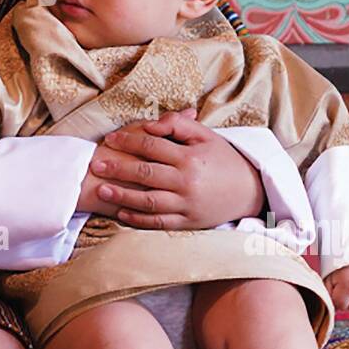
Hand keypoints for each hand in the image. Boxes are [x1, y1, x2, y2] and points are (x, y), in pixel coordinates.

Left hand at [84, 108, 264, 228]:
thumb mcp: (206, 136)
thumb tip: (150, 124)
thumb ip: (178, 125)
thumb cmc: (224, 159)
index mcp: (190, 158)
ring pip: (148, 201)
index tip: (109, 139)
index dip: (128, 141)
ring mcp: (186, 204)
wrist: (251, 191)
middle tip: (96, 164)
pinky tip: (122, 213)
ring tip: (102, 190)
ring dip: (122, 196)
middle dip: (117, 168)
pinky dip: (139, 220)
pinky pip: (159, 223)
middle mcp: (187, 182)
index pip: (151, 146)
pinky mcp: (188, 223)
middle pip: (145, 173)